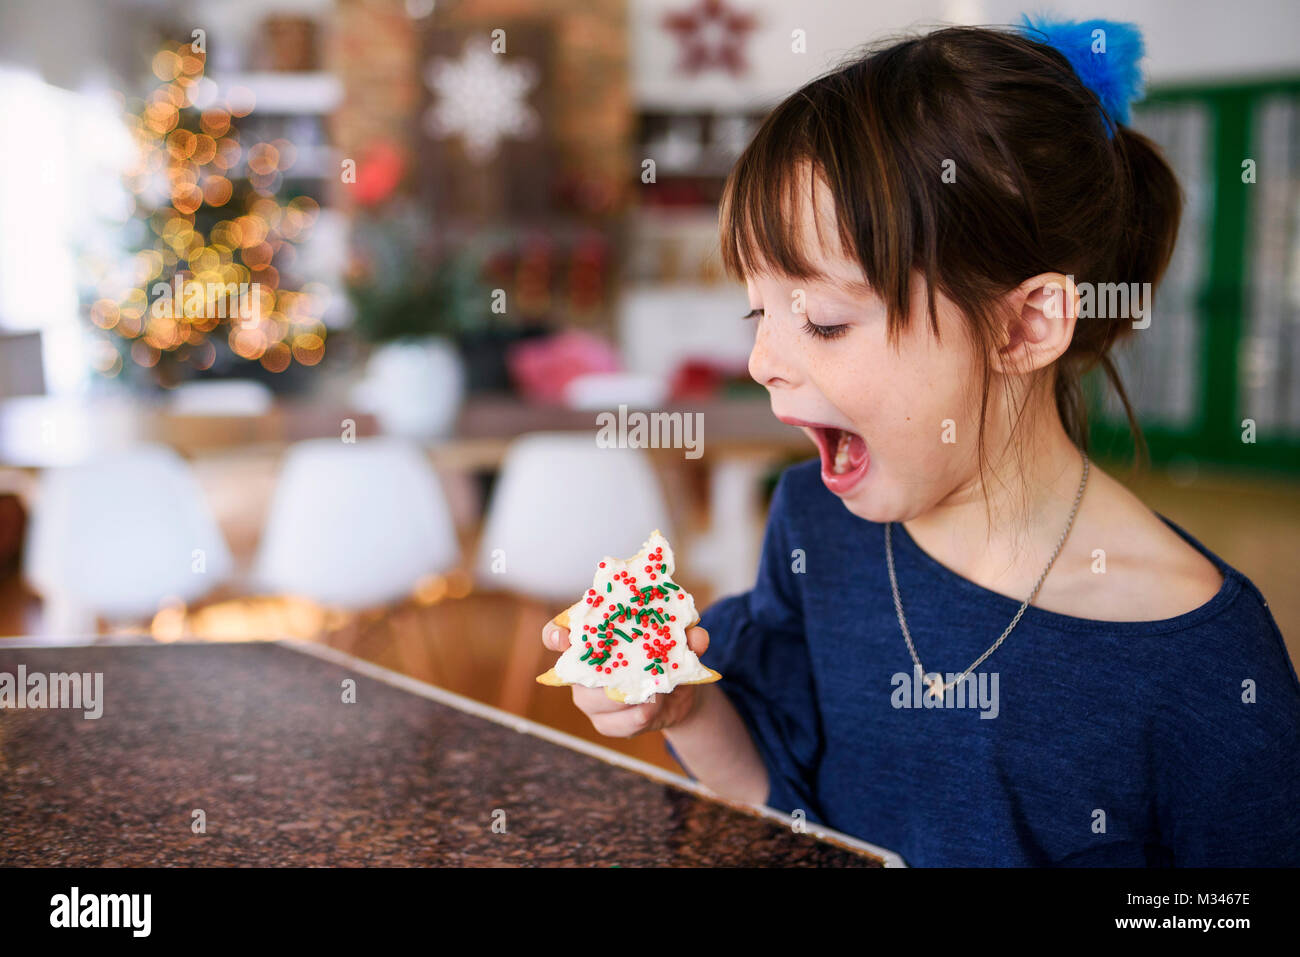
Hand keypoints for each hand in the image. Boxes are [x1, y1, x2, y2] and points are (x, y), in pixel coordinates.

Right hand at [542, 618, 710, 736]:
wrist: (679, 692)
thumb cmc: (668, 654)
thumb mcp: (681, 641)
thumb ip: (688, 636)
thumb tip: (696, 637)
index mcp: (593, 639)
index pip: (558, 634)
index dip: (555, 635)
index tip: (563, 637)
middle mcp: (584, 669)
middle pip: (574, 672)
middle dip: (598, 673)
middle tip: (625, 672)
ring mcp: (590, 698)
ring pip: (592, 701)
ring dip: (621, 698)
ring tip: (651, 696)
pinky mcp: (605, 723)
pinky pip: (613, 725)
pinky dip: (634, 719)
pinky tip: (651, 712)